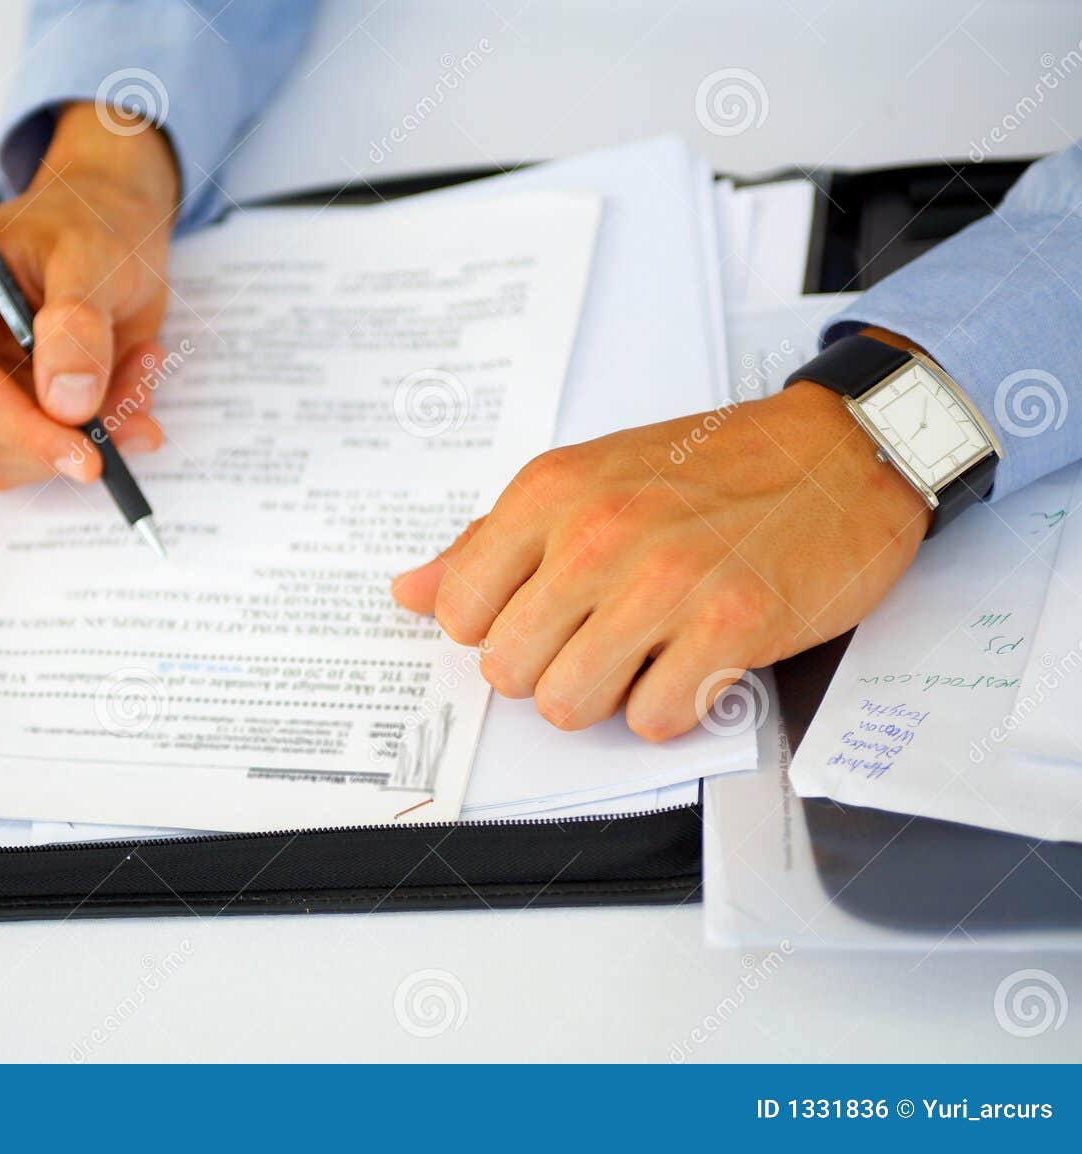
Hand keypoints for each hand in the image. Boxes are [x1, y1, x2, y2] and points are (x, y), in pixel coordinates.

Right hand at [0, 102, 179, 488]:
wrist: (101, 226)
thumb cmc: (87, 224)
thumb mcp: (96, 257)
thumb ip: (78, 324)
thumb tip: (66, 399)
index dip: (24, 431)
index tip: (87, 457)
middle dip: (64, 434)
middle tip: (137, 396)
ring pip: (6, 456)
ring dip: (82, 434)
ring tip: (132, 372)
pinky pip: (28, 456)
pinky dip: (82, 436)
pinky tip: (115, 386)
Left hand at [390, 379, 930, 740]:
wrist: (839, 451)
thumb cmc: (712, 467)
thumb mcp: (586, 479)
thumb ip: (491, 542)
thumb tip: (411, 592)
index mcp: (549, 494)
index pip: (459, 613)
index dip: (499, 629)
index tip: (542, 613)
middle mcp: (596, 535)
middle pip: (507, 672)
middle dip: (548, 670)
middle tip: (599, 638)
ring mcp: (664, 583)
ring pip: (568, 706)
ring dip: (606, 696)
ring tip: (646, 652)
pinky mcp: (731, 627)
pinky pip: (651, 721)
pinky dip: (670, 707)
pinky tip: (694, 661)